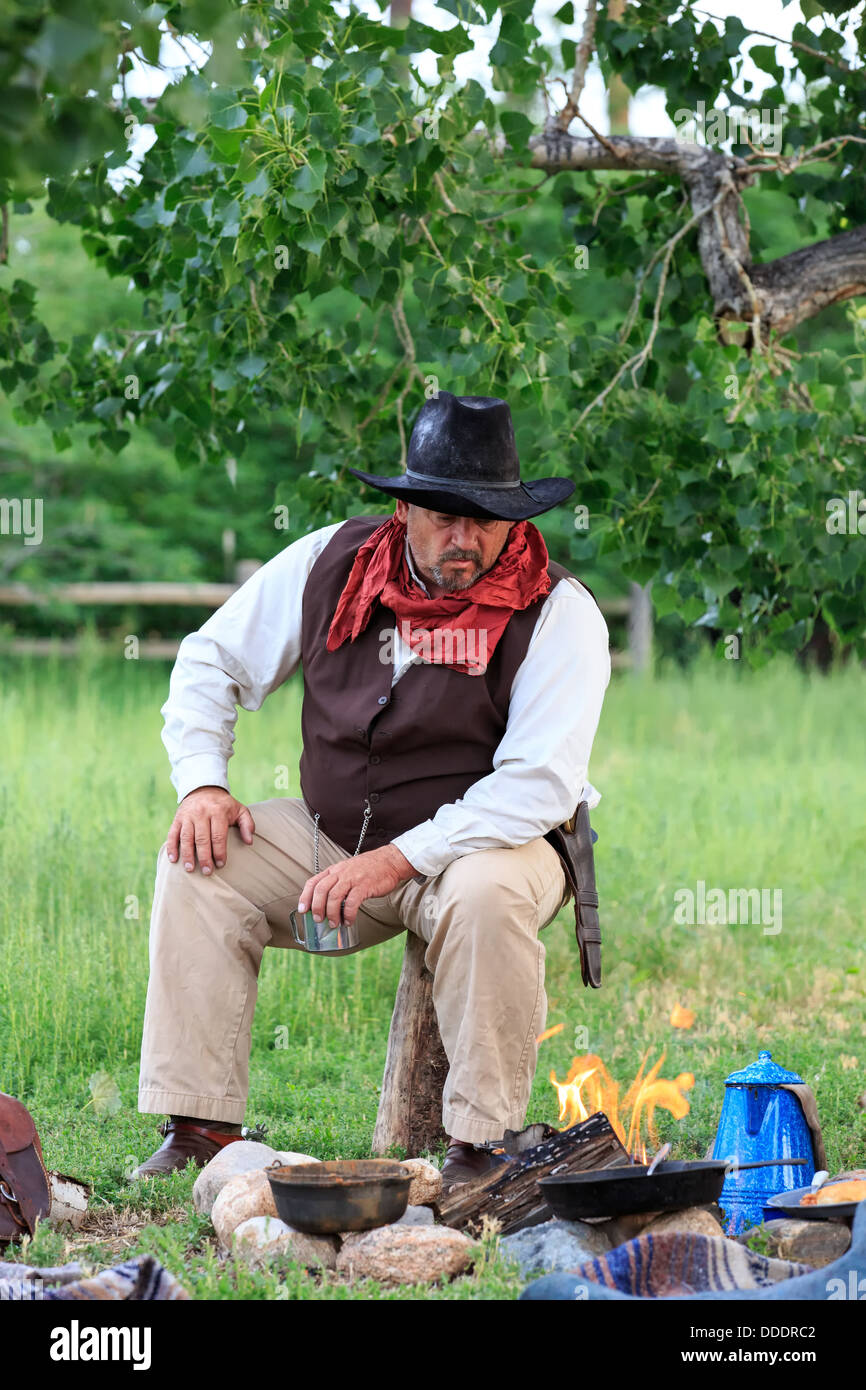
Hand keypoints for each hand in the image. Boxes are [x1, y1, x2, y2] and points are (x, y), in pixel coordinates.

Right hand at [166, 785, 254, 874]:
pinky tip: (173, 860)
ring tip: (190, 869)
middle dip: (204, 857)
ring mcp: (188, 816)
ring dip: (187, 855)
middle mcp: (201, 813)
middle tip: (207, 872)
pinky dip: (172, 847)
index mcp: (218, 812)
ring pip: (186, 838)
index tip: (221, 864)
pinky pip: (172, 834)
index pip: (218, 835)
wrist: (204, 788)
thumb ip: (248, 824)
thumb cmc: (224, 805)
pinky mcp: (177, 818)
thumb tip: (249, 841)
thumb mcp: (240, 810)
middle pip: (202, 839)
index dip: (220, 851)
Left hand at [298, 844, 417, 927]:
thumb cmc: (368, 869)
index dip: (305, 896)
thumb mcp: (347, 870)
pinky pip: (352, 903)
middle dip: (316, 907)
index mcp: (334, 870)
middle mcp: (340, 873)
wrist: (389, 861)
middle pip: (321, 890)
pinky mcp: (364, 886)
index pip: (313, 882)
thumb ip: (337, 882)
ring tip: (333, 924)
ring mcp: (352, 879)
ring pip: (334, 897)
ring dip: (331, 913)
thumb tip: (327, 904)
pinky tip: (349, 921)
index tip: (302, 909)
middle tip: (318, 920)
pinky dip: (348, 914)